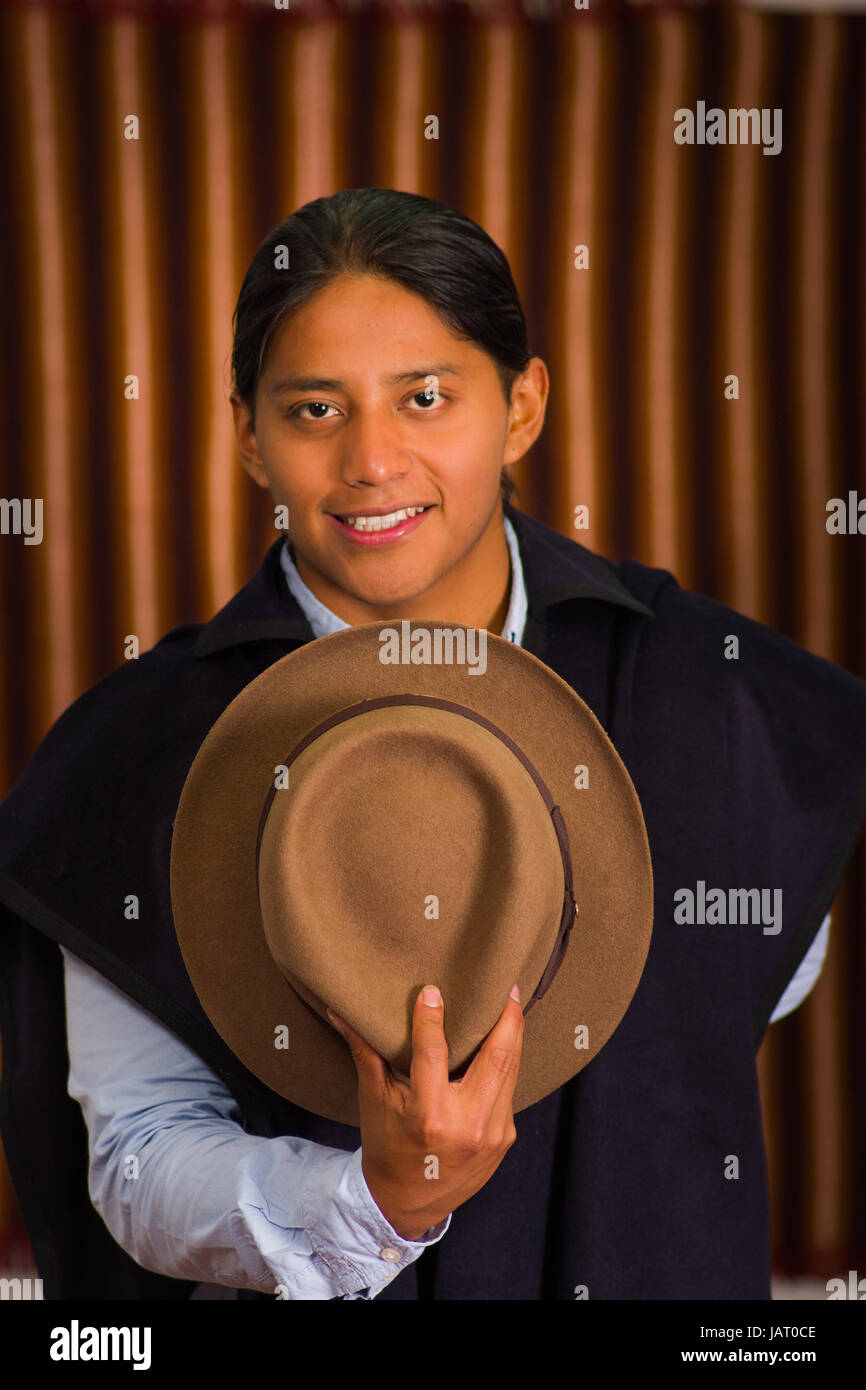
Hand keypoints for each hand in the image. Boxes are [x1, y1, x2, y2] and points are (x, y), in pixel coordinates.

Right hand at [327, 983, 523, 1240]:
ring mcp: (492, 1133)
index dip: (431, 1019)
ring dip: (513, 1036)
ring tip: (510, 1004)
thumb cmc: (387, 1149)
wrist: (408, 1205)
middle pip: (497, 1057)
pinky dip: (506, 1064)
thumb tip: (341, 1012)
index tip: (432, 991)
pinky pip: (509, 1090)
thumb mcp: (374, 1102)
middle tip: (505, 987)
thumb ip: (365, 1054)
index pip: (434, 1054)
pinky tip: (504, 1043)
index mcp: (429, 1116)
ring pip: (511, 1070)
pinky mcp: (504, 1138)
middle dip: (506, 1018)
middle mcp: (467, 1125)